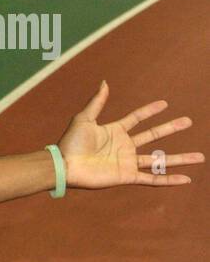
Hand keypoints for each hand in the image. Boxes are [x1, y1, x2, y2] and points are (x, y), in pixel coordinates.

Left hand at [57, 81, 202, 187]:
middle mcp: (124, 146)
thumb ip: (97, 102)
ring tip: (200, 157)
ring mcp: (127, 161)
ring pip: (159, 160)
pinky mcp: (127, 176)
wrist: (65, 165)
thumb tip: (104, 82)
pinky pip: (152, 179)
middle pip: (153, 136)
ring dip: (180, 159)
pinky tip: (186, 179)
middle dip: (170, 128)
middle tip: (188, 121)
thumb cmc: (70, 142)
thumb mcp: (84, 118)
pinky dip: (169, 179)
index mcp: (115, 131)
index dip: (150, 111)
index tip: (165, 104)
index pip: (137, 119)